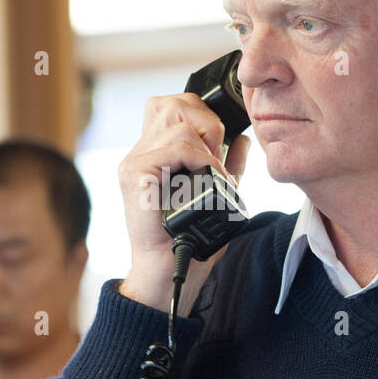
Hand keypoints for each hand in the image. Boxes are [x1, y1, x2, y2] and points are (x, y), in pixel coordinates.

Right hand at [116, 92, 250, 313]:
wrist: (167, 275)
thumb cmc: (186, 244)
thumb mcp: (216, 197)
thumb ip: (227, 168)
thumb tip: (243, 140)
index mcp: (153, 155)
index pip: (173, 105)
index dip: (201, 116)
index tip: (218, 146)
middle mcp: (139, 154)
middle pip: (172, 103)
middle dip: (205, 122)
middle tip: (216, 156)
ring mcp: (134, 163)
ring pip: (177, 120)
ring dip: (205, 145)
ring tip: (212, 174)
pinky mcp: (135, 176)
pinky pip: (175, 148)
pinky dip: (200, 160)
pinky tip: (207, 181)